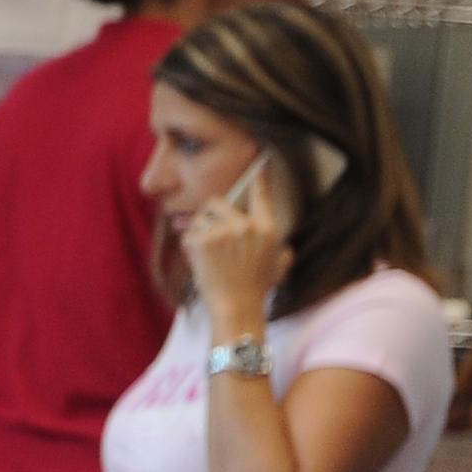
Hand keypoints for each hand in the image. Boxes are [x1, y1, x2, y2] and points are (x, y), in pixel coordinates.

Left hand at [181, 157, 288, 327]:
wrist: (236, 307)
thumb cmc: (257, 290)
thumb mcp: (279, 267)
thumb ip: (280, 251)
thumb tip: (284, 247)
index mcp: (266, 228)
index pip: (262, 197)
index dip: (259, 180)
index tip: (260, 164)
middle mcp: (245, 225)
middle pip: (217, 202)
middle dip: (210, 216)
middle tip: (212, 236)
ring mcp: (222, 232)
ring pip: (199, 219)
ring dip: (198, 232)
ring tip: (209, 255)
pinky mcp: (202, 241)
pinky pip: (187, 234)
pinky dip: (189, 247)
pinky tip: (200, 262)